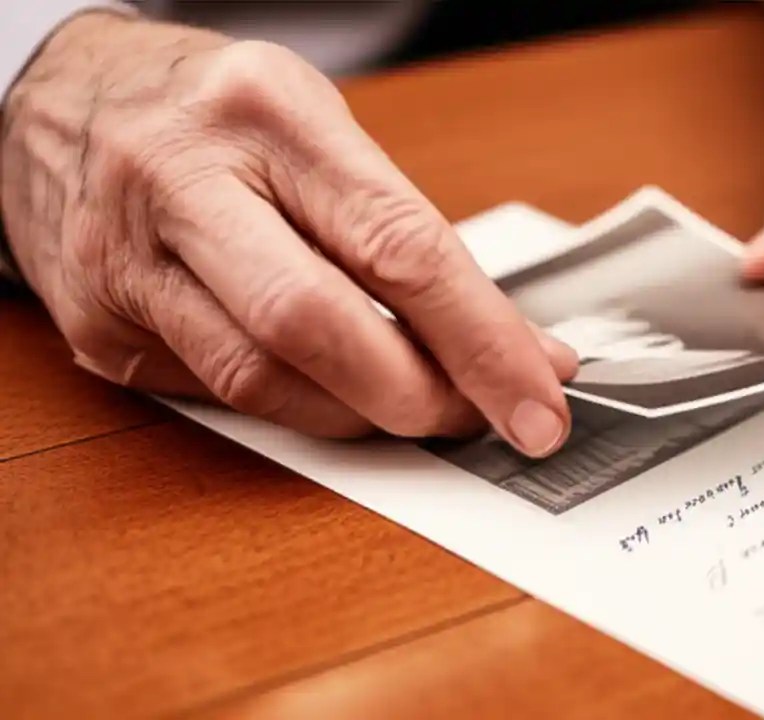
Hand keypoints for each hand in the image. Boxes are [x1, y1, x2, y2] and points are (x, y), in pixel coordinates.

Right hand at [2, 12, 576, 454]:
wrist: (63, 102)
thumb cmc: (218, 114)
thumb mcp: (319, 127)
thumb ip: (405, 231)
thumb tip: (512, 343)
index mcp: (266, 111)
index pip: (399, 246)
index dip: (483, 340)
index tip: (541, 396)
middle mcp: (181, 178)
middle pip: (320, 325)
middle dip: (423, 395)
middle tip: (483, 419)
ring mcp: (124, 257)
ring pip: (265, 380)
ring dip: (364, 414)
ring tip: (417, 405)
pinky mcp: (97, 327)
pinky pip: (219, 397)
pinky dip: (297, 407)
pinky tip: (331, 393)